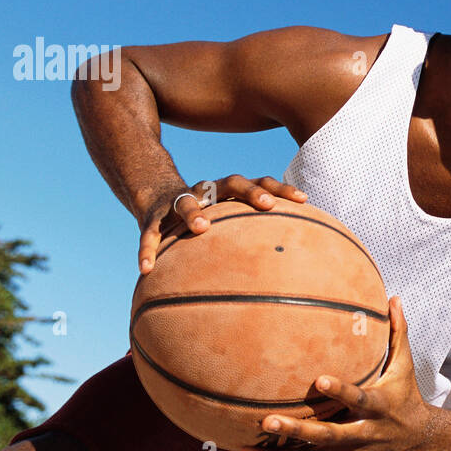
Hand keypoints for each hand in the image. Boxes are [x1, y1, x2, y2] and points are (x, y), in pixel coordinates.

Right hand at [137, 174, 307, 273]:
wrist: (156, 198)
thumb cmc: (206, 217)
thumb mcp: (228, 220)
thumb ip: (255, 234)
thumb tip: (293, 262)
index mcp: (229, 190)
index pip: (260, 182)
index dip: (281, 189)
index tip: (304, 200)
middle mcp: (207, 190)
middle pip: (231, 183)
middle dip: (250, 191)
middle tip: (266, 204)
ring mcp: (178, 201)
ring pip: (185, 201)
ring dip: (194, 212)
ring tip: (201, 227)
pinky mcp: (152, 218)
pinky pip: (150, 234)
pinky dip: (147, 250)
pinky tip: (146, 269)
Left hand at [242, 297, 436, 450]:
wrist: (418, 440)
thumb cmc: (406, 395)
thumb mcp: (405, 366)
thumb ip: (398, 333)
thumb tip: (393, 298)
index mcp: (379, 406)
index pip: (359, 399)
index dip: (340, 391)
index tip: (319, 379)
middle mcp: (364, 432)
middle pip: (328, 435)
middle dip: (298, 430)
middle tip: (268, 420)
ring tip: (248, 448)